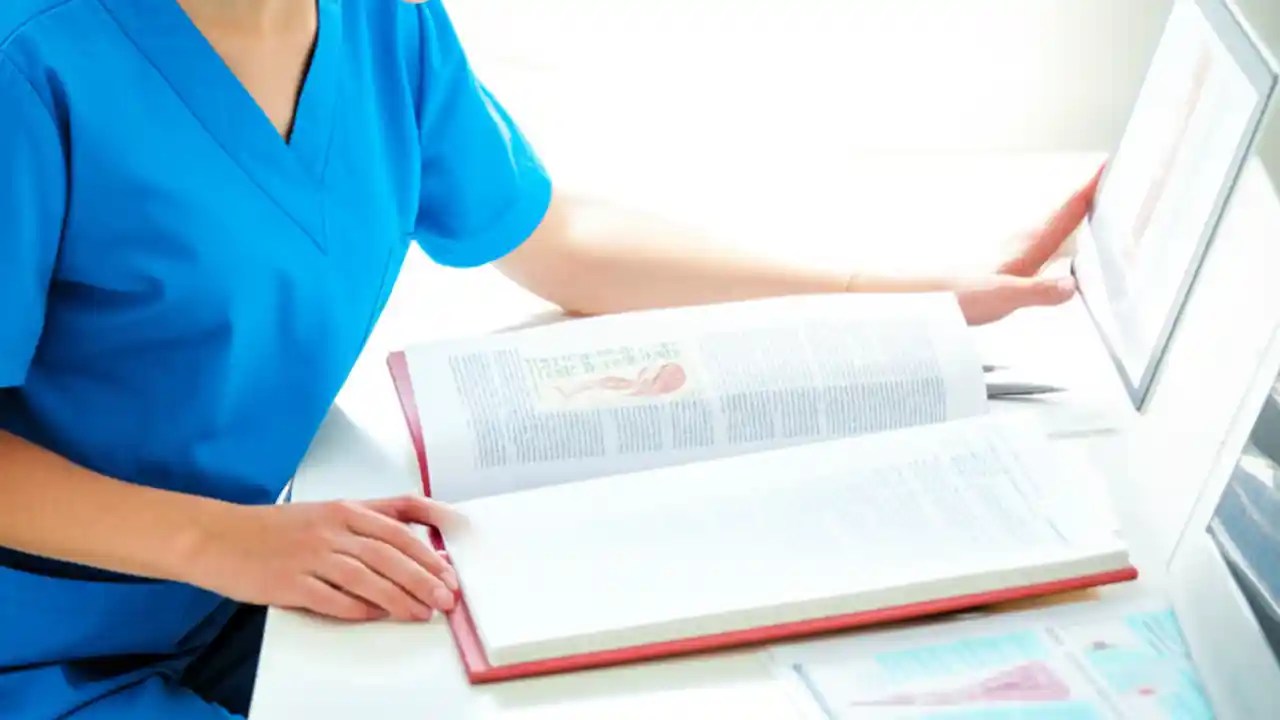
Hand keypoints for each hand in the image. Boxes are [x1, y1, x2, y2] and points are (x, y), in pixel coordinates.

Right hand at [187, 496, 461, 621]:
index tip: (449, 571)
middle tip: (445, 597)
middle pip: (387, 555)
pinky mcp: (288, 583)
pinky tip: (375, 616)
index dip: (427, 553)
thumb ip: (373, 516)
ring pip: (365, 578)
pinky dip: (356, 608)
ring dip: (398, 598)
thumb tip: (420, 526)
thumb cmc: (276, 528)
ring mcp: (309, 556)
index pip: (397, 529)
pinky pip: (330, 599)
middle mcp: (330, 530)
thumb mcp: (328, 510)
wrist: (218, 537)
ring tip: (420, 612)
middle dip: (422, 578)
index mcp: (343, 510)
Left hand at [951, 165, 1103, 324]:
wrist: (932, 303)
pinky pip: (1047, 240)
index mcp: (1030, 245)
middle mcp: (1026, 241)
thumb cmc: (963, 298)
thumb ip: (1038, 292)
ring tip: (1100, 200)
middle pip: (1065, 209)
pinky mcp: (1012, 262)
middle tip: (1113, 174)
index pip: (1067, 210)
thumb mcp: (1005, 298)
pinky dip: (1063, 232)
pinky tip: (1067, 240)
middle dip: (1090, 192)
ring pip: (1055, 222)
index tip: (1109, 164)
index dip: (1089, 188)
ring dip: (1077, 210)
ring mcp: (1018, 249)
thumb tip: (1072, 285)